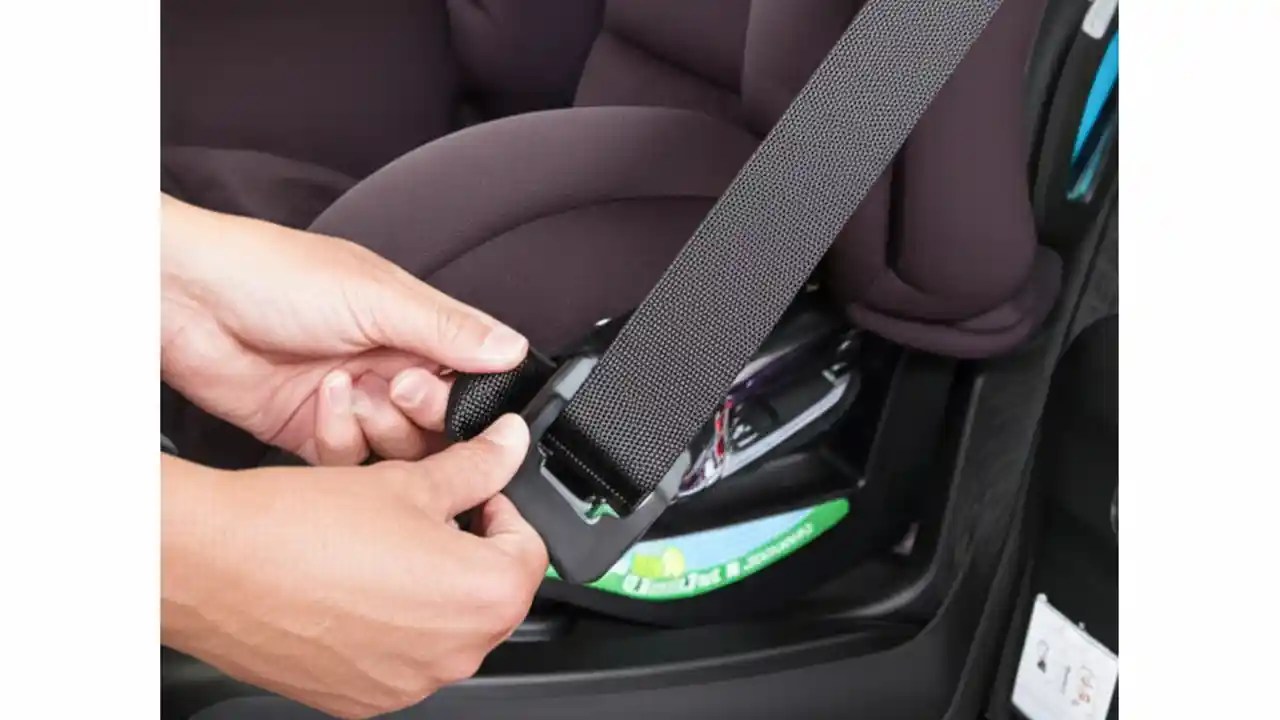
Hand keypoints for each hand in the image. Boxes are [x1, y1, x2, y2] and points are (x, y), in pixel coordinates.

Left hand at [160, 194, 527, 463]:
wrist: (184, 299)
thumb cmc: (271, 273)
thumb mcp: (374, 296)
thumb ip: (447, 328)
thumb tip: (512, 346)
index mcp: (411, 326)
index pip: (467, 377)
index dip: (463, 397)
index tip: (448, 393)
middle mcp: (385, 364)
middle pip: (437, 424)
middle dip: (419, 414)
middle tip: (396, 388)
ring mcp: (350, 401)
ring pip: (396, 449)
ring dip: (377, 426)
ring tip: (349, 389)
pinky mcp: (312, 432)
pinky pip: (349, 462)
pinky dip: (341, 441)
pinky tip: (322, 403)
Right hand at [162, 415, 547, 718]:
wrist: (209, 565)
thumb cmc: (299, 527)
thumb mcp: (407, 480)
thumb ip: (475, 467)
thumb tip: (508, 446)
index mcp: (484, 596)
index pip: (531, 550)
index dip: (506, 511)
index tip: (479, 494)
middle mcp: (455, 653)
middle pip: (492, 593)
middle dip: (471, 549)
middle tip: (432, 515)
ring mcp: (409, 683)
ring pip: (447, 627)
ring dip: (433, 588)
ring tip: (386, 547)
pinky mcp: (363, 699)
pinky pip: (403, 657)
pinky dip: (394, 624)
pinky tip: (356, 585)